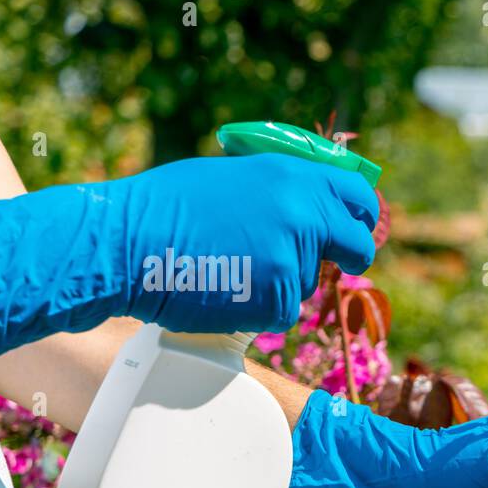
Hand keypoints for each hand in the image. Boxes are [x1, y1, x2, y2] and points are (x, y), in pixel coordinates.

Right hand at [0, 154, 377, 354]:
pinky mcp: (277, 299)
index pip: (358, 196)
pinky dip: (259, 306)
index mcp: (293, 177)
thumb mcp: (234, 176)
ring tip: (231, 264)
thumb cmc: (166, 206)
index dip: (363, 215)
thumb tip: (316, 208)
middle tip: (338, 262)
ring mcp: (293, 259)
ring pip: (309, 281)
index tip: (360, 226)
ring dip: (283, 280)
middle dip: (350, 257)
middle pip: (357, 247)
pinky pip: (282, 310)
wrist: (125, 243)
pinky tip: (224, 287)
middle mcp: (303, 215)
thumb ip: (283, 192)